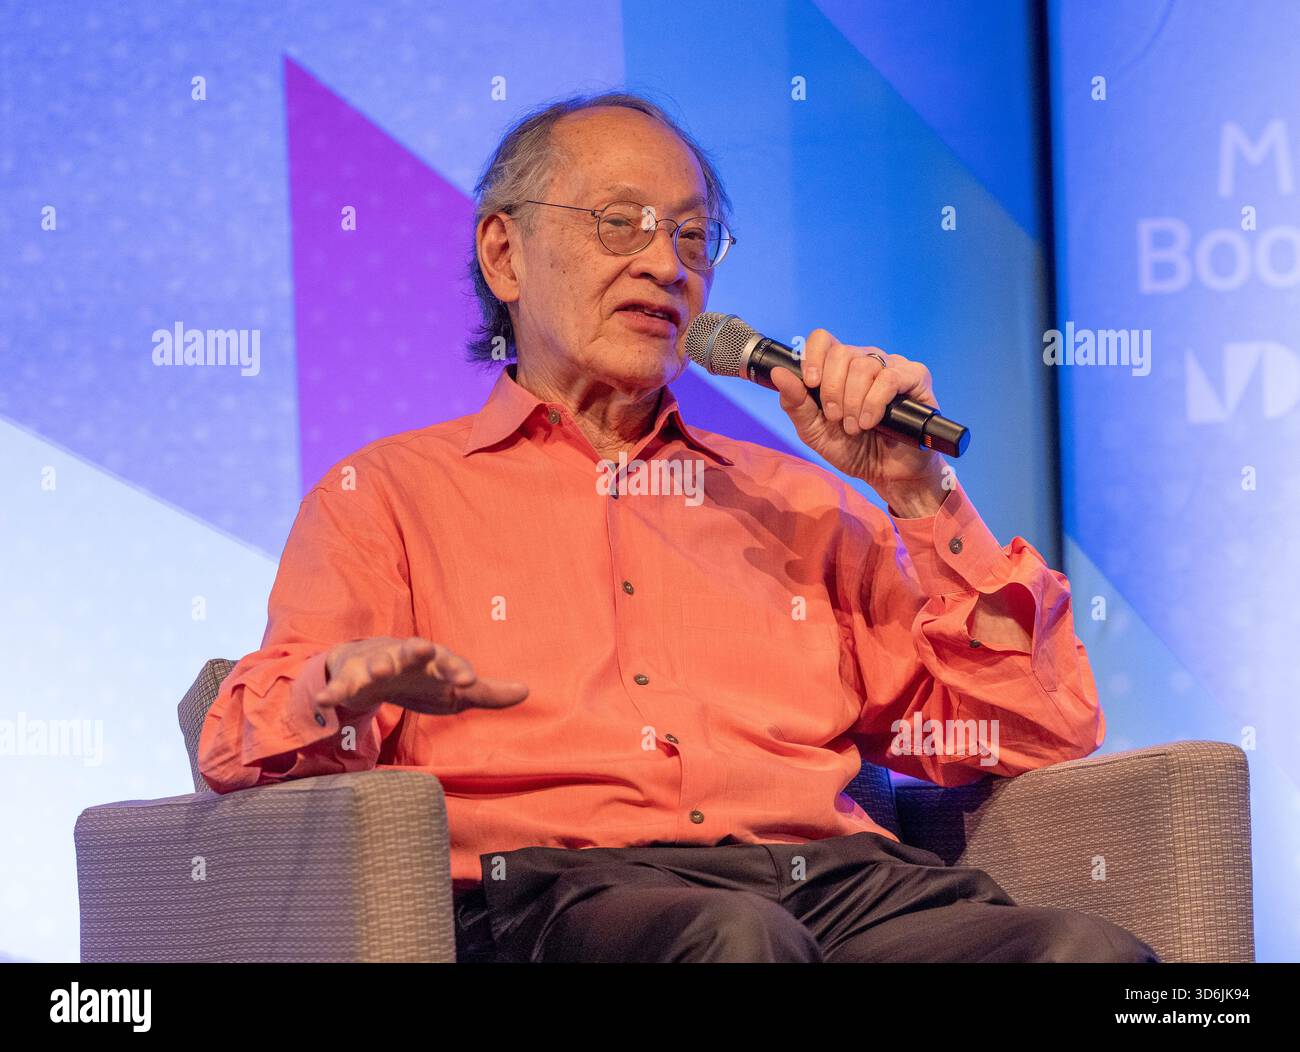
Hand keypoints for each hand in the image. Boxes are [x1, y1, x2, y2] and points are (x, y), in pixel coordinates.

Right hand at [313, 636, 528, 716]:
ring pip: (377, 662)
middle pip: (414, 650)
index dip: (458, 671)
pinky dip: (332, 691)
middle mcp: (406, 656)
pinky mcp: (349, 676)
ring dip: (378, 664)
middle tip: (423, 648)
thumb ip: (487, 693)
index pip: (450, 664)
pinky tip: (324, 701)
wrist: (369, 669)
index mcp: (434, 661)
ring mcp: (375, 663)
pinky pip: (340, 685)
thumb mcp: (453, 691)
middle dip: (418, 650)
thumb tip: (528, 691)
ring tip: (377, 670)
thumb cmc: (420, 680)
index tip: (469, 681)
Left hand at [769, 329, 947, 509]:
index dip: (813, 357)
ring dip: (853, 401)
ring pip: (864, 365)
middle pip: (841, 352)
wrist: (886, 474)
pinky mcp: (915, 378)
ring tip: (854, 427)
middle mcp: (866, 361)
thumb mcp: (814, 430)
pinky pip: (890, 377)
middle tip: (835, 418)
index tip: (811, 384)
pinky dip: (874, 402)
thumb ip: (795, 402)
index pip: (823, 340)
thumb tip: (778, 372)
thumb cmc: (852, 449)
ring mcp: (891, 367)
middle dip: (832, 390)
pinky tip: (870, 421)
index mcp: (840, 368)